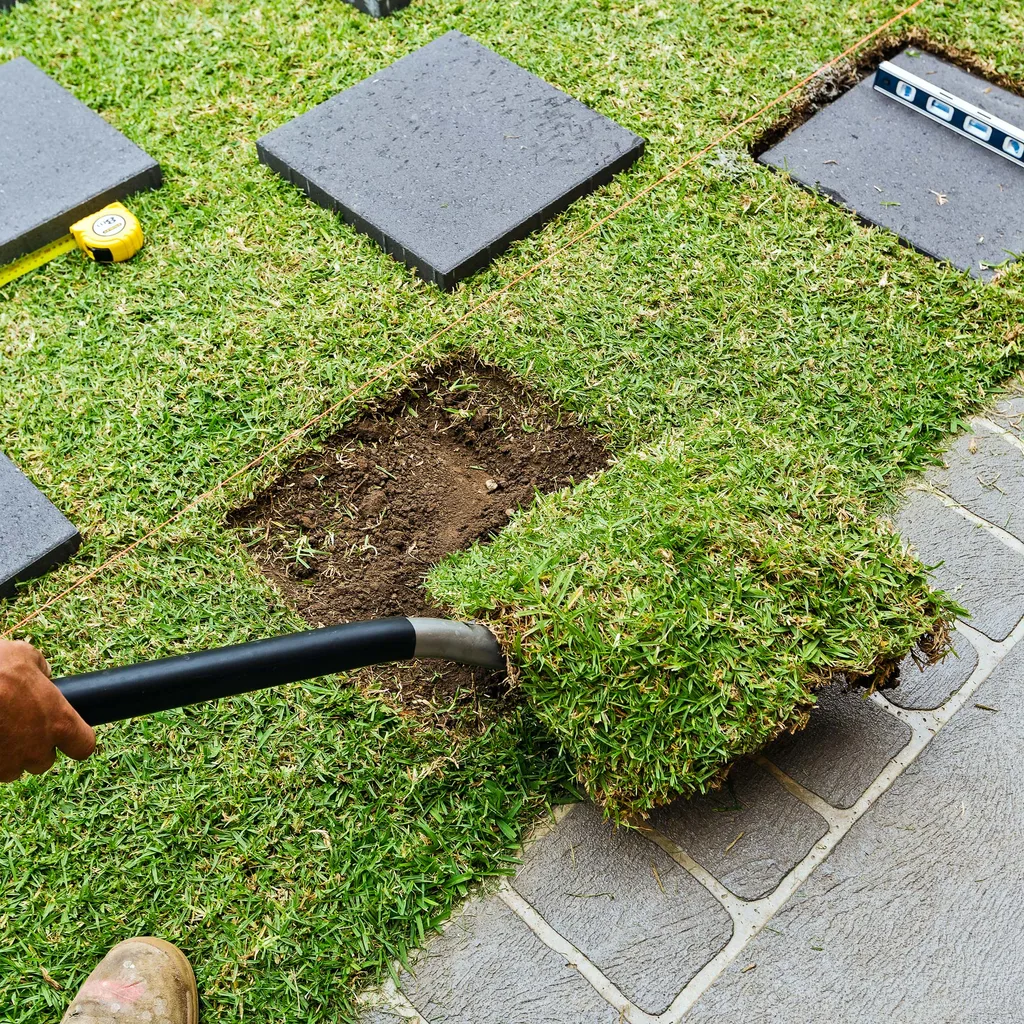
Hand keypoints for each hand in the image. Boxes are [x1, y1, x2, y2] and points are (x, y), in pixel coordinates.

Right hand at [0, 640, 94, 782]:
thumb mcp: (25, 656)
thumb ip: (40, 669)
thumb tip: (43, 673)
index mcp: (60, 722)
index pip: (84, 745)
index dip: (78, 739)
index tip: (69, 733)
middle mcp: (38, 749)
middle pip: (46, 760)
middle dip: (37, 747)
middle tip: (23, 725)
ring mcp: (9, 763)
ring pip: (16, 768)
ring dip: (12, 755)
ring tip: (2, 730)